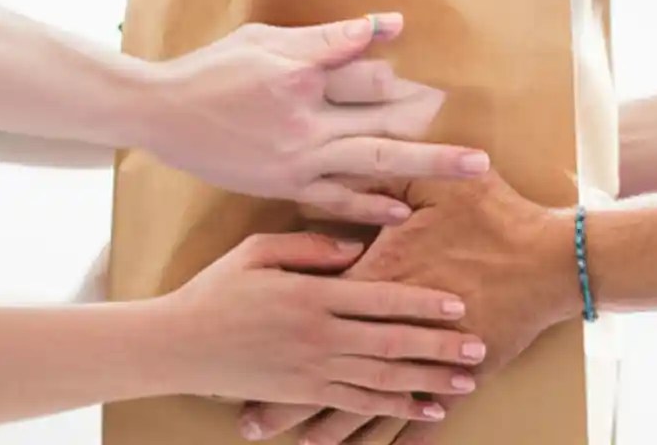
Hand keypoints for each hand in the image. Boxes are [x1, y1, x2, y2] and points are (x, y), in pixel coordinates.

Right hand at [143, 13, 490, 224]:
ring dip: (420, 174)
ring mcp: (293, 160)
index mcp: (296, 76)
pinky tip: (398, 213)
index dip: (386, 69)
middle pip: (381, 132)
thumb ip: (328, 37)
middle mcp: (301, 123)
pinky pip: (333, 199)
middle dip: (434, 146)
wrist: (162, 115)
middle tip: (481, 159)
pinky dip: (368, 207)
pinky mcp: (280, 185)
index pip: (364, 72)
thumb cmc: (212, 69)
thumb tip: (389, 26)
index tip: (408, 62)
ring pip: (368, 168)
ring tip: (463, 178)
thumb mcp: (266, 39)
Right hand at [159, 232, 485, 420]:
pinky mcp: (302, 394)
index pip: (379, 299)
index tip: (458, 303)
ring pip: (382, 378)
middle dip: (438, 347)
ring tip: (465, 382)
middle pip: (391, 343)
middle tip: (478, 347)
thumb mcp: (257, 251)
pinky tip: (423, 410)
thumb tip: (355, 247)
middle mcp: (317, 336)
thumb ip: (307, 248)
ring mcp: (311, 370)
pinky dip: (394, 408)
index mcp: (310, 295)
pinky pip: (356, 405)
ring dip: (427, 381)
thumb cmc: (216, 291)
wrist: (178, 345)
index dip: (422, 303)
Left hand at [238, 172, 580, 443]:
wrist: (553, 259)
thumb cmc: (495, 216)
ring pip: (370, 400)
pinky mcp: (456, 373)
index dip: (278, 341)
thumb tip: (344, 163)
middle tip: (253, 426)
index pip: (316, 316)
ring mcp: (426, 355)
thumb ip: (386, 174)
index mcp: (380, 278)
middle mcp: (394, 326)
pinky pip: (421, 413)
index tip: (244, 360)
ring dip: (336, 426)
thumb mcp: (436, 183)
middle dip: (291, 401)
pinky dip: (398, 433)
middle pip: (332, 371)